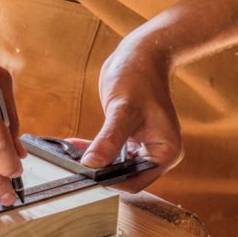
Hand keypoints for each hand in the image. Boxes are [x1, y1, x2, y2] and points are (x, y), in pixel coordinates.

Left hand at [81, 32, 183, 191]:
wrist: (140, 55)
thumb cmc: (139, 76)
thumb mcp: (123, 109)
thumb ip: (109, 139)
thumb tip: (92, 163)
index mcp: (166, 152)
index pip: (136, 181)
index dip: (111, 181)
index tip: (87, 175)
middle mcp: (158, 153)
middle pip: (125, 175)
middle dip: (100, 171)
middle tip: (73, 165)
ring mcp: (144, 148)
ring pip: (114, 166)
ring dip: (94, 161)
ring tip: (71, 153)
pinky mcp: (130, 140)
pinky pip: (110, 153)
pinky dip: (94, 150)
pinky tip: (75, 144)